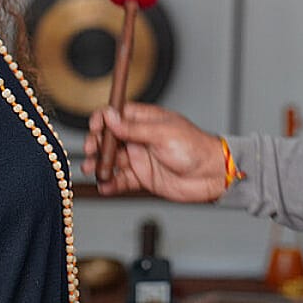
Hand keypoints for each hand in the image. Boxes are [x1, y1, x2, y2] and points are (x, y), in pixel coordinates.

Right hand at [81, 103, 224, 201]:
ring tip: (92, 170)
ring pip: (112, 160)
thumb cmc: (194, 147)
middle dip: (97, 144)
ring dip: (100, 165)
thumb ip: (134, 128)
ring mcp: (140, 158)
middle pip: (109, 139)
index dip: (103, 120)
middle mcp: (139, 138)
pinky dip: (111, 183)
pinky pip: (121, 180)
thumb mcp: (162, 133)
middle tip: (91, 151)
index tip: (95, 128)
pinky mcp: (143, 177)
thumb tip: (110, 117)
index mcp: (145, 120)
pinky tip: (105, 186)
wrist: (210, 175)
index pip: (116, 116)